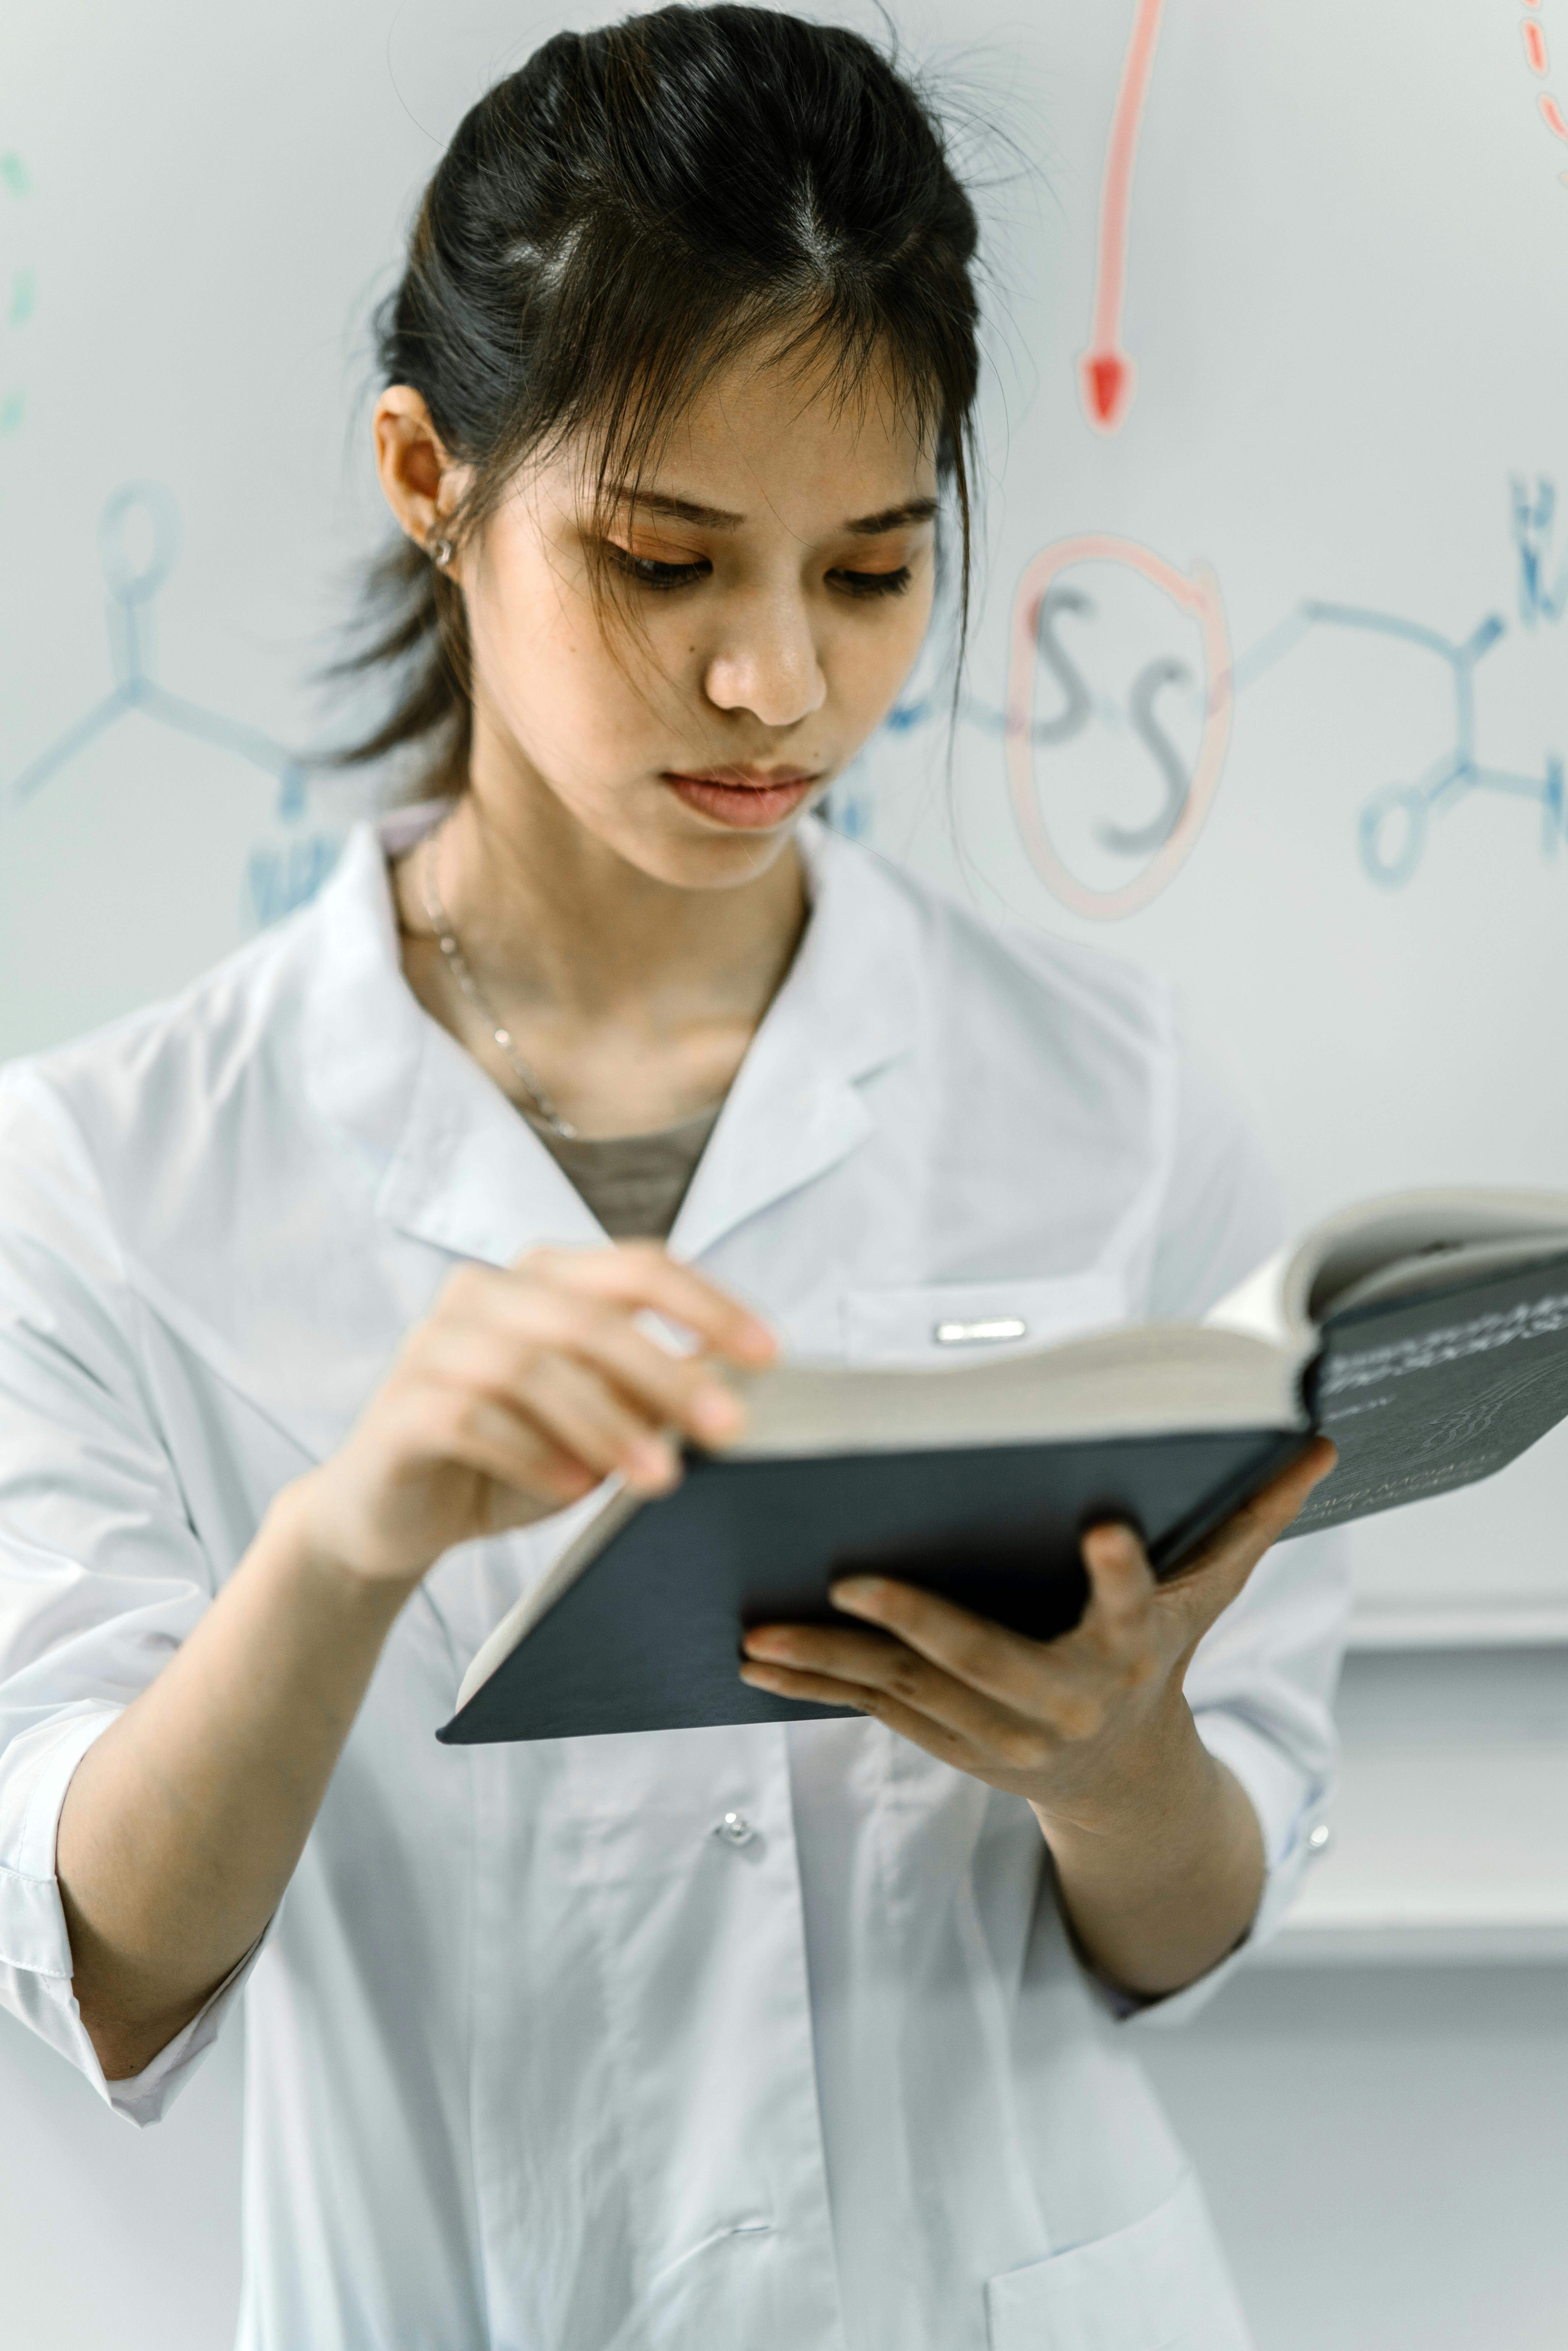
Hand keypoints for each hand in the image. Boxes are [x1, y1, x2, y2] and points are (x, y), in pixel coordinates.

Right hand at [298, 1242, 776, 1586]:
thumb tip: (732, 1385)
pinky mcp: (399, 1406)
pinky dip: (533, 1453)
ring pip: (532, 1367)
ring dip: (606, 1424)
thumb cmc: (511, 1458)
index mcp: (543, 1278)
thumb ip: (650, 1395)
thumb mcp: (598, 1424)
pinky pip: (471, 1417)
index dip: (708, 1305)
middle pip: (590, 1317)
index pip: (639, 1266)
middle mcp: (484, 1292)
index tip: (769, 1355)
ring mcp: (433, 1343)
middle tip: (727, 1430)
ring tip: (659, 1478)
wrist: (392, 1514)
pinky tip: (575, 1487)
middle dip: (667, 1376)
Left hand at [739, 1440, 1335, 1822]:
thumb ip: (1253, 1520)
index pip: (1133, 1603)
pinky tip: (757, 1659)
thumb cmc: (1162, 1654)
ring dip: (831, 1664)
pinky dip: (818, 1687)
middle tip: (853, 1577)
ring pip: (909, 1696)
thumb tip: (1320, 1446)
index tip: (1106, 1526)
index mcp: (1133, 1648)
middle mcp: (1069, 1701)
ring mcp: (1005, 1736)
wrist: (1125, 1777)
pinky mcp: (954, 1746)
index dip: (1122, 1570)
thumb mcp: (1208, 1592)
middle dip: (922, 1625)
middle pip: (989, 1661)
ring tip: (758, 1633)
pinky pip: (878, 1715)